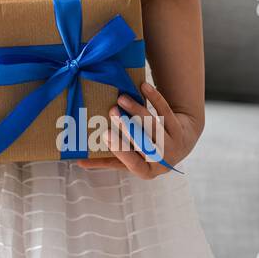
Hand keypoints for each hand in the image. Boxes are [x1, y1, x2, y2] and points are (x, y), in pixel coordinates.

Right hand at [75, 81, 197, 178]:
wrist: (180, 142)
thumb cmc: (146, 152)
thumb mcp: (130, 160)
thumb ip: (108, 160)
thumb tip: (78, 161)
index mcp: (147, 171)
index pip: (133, 163)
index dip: (120, 150)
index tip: (105, 134)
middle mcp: (163, 160)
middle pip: (145, 143)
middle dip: (128, 127)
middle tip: (112, 111)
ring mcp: (174, 144)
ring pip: (154, 126)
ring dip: (137, 110)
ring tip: (122, 98)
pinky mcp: (180, 128)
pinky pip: (166, 111)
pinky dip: (155, 98)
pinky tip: (144, 86)